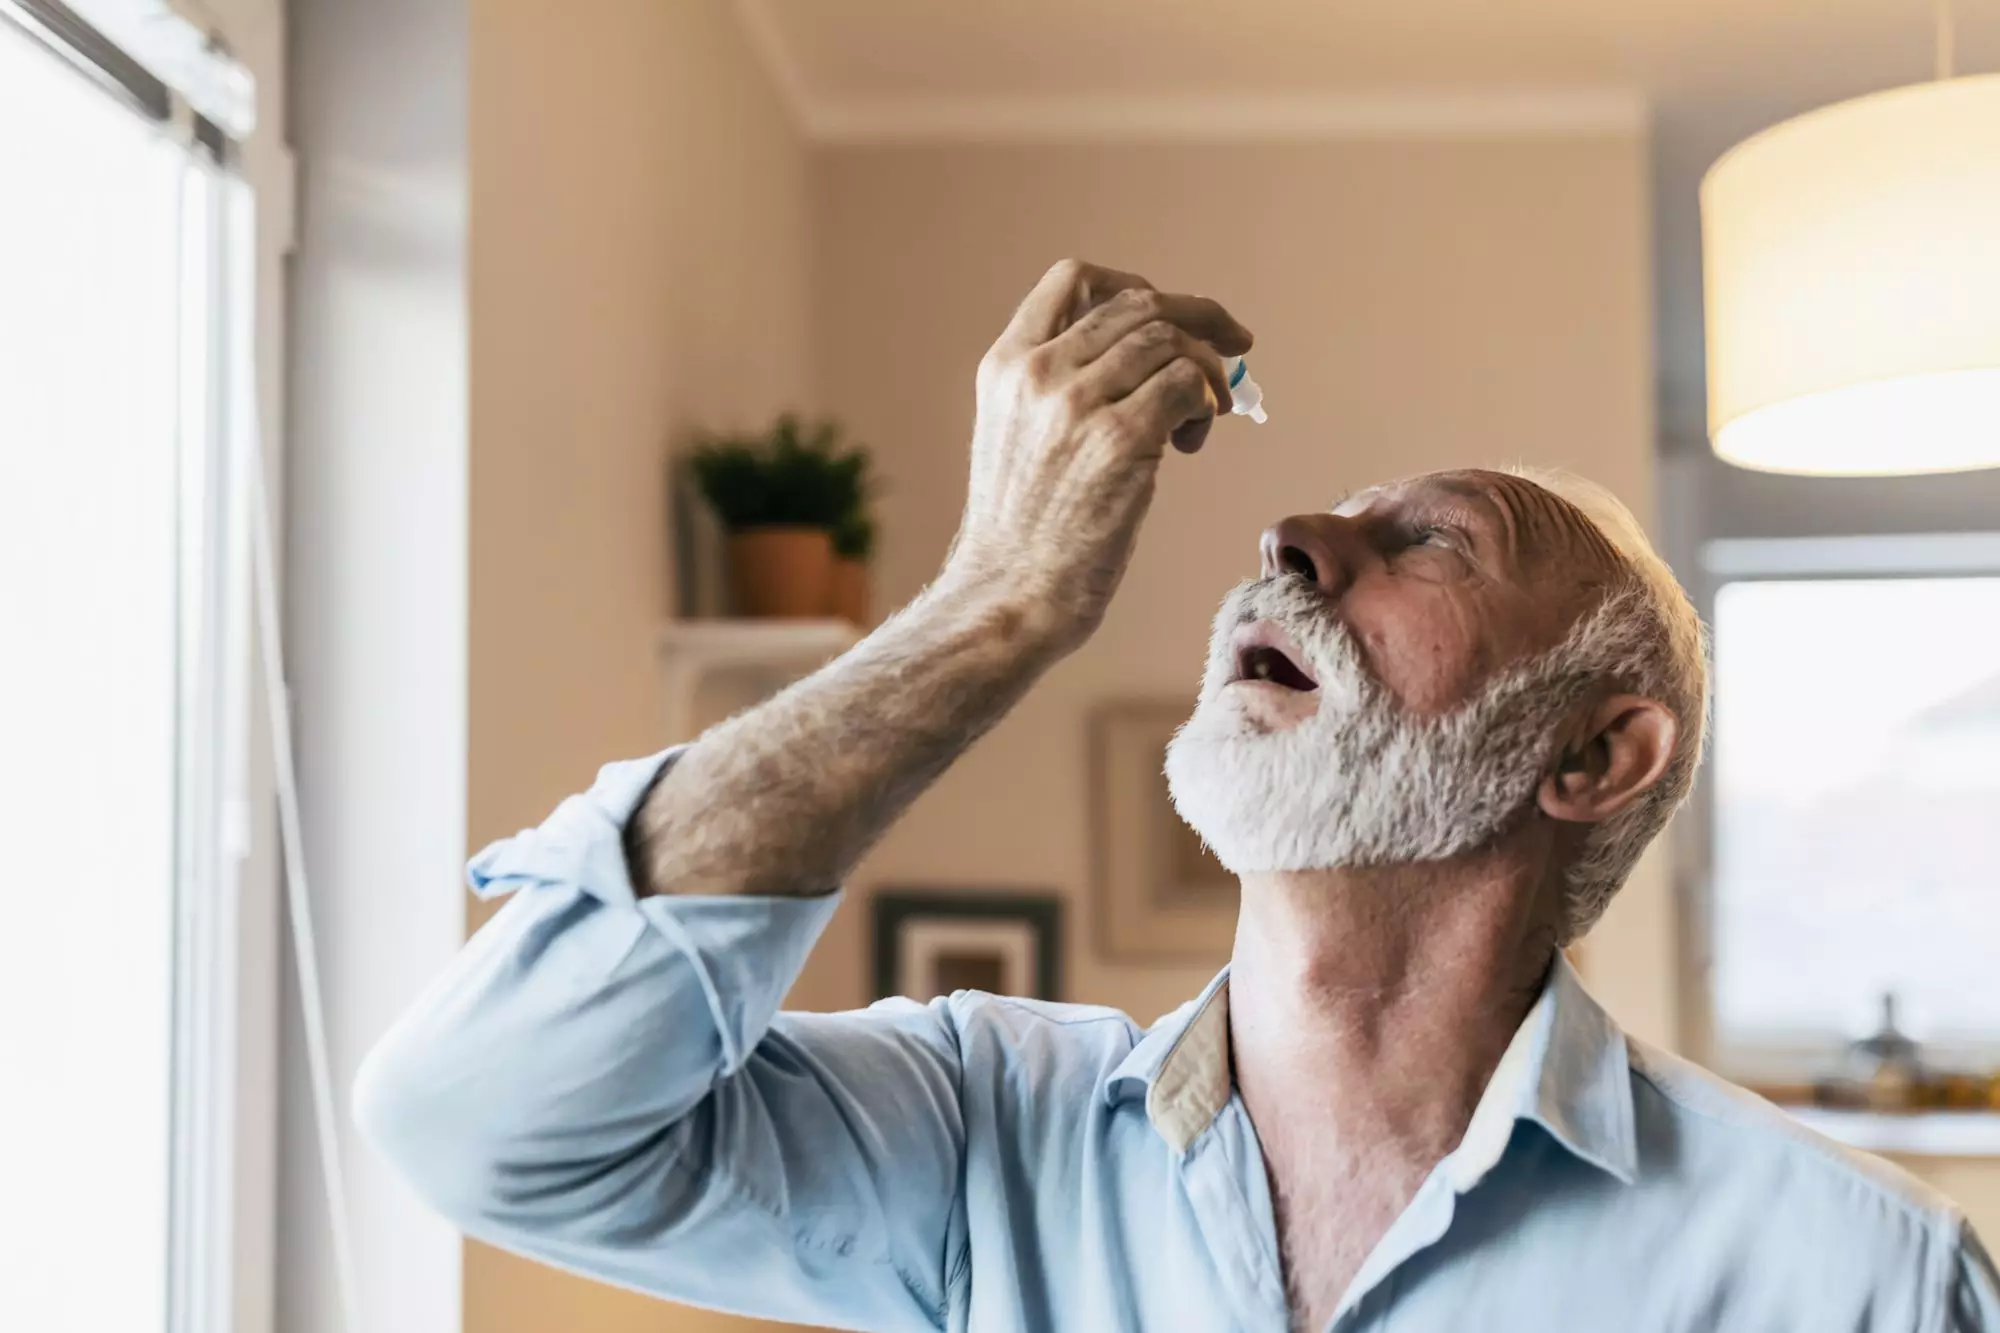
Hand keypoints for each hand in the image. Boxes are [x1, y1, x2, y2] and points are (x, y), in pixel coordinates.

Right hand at [940, 259, 1253, 650]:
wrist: (1010, 593)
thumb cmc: (1025, 530)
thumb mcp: (1017, 433)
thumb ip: (1059, 385)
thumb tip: (1148, 354)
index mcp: (1005, 364)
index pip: (1072, 280)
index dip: (1132, 284)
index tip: (1167, 312)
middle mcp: (1037, 372)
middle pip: (1138, 304)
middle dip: (1199, 318)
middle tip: (1235, 345)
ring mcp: (1075, 403)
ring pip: (1169, 340)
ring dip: (1207, 370)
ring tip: (1204, 416)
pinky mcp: (1118, 440)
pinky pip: (1188, 385)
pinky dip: (1208, 400)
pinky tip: (1195, 435)